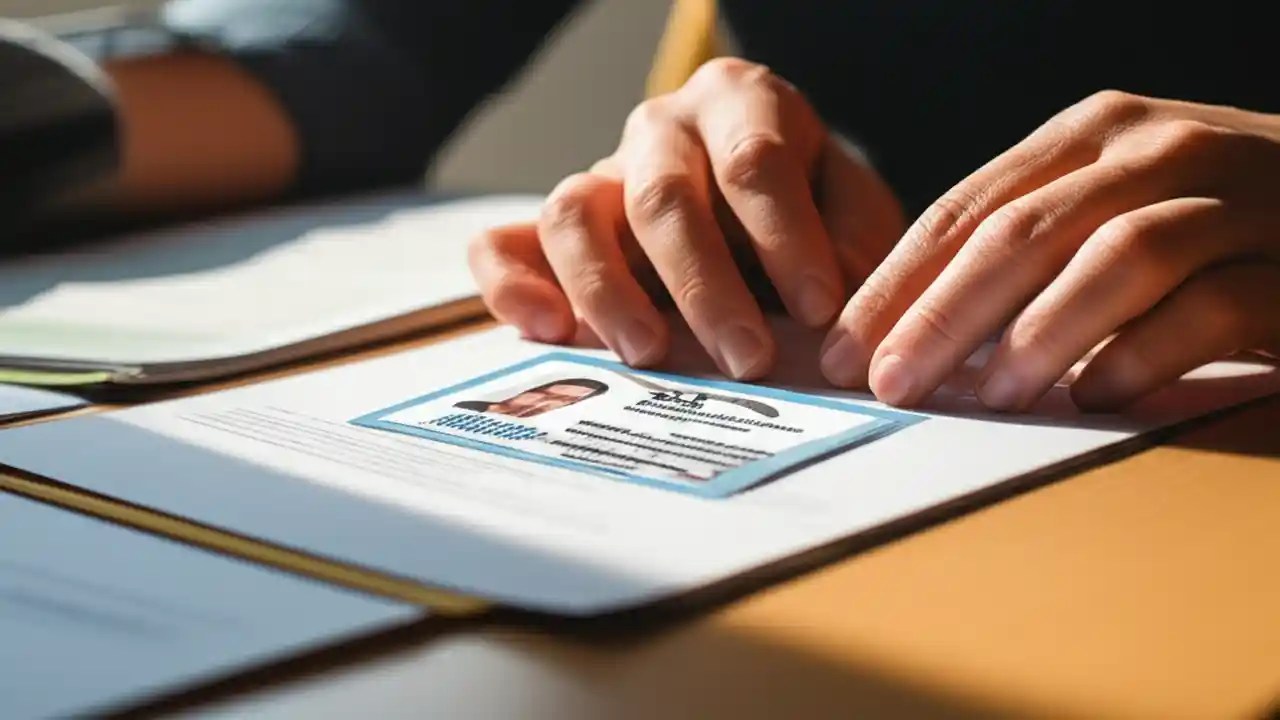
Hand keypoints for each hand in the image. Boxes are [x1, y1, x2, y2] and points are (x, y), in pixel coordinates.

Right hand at [470, 58, 903, 379]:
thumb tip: (838, 303)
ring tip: (650, 356)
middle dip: (707, 286)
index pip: (754, 162)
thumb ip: (854, 241)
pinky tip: (546, 330)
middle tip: (748, 360)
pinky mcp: (550, 232)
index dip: (785, 237)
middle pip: (664, 197)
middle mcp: (660, 130)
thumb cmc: (809, 210)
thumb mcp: (853, 210)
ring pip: (574, 214)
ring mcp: (599, 176)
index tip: (820, 310)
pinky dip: (513, 286)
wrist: (759, 213)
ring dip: (610, 292)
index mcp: (739, 103)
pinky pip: (503, 245)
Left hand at [820, 90, 1279, 410]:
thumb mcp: (1104, 203)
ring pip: (1116, 258)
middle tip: (891, 383)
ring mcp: (1229, 199)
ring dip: (1040, 332)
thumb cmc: (1204, 218)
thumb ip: (1024, 248)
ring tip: (989, 396)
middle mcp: (1153, 151)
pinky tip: (1095, 396)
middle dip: (942, 314)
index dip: (897, 284)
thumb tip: (907, 334)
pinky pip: (1210, 307)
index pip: (966, 209)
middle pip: (1023, 233)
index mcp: (1088, 136)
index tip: (845, 351)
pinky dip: (1143, 353)